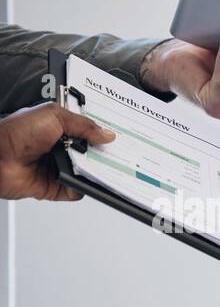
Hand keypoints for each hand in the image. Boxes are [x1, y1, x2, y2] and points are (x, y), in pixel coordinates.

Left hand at [0, 102, 114, 200]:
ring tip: (97, 165)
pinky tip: (82, 179)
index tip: (118, 136)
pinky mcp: (58, 186)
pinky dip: (83, 187)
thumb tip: (106, 134)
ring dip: (95, 171)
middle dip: (105, 153)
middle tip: (116, 153)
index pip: (90, 130)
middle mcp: (62, 147)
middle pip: (94, 153)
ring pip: (90, 172)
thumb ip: (83, 124)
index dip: (103, 133)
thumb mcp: (54, 116)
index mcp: (61, 128)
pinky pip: (79, 190)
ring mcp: (60, 167)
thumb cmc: (15, 133)